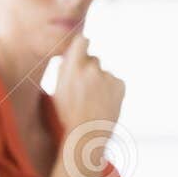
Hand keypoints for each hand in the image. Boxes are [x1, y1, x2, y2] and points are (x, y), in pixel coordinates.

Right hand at [53, 33, 124, 176]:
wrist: (87, 135)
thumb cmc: (67, 115)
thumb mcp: (57, 90)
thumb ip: (64, 69)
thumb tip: (70, 52)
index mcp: (72, 68)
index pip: (81, 41)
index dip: (83, 45)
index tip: (83, 47)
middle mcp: (90, 69)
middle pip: (94, 59)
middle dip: (91, 68)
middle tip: (87, 88)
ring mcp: (107, 76)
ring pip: (104, 73)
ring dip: (101, 81)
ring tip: (95, 101)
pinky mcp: (120, 84)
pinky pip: (115, 82)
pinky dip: (112, 90)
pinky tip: (104, 103)